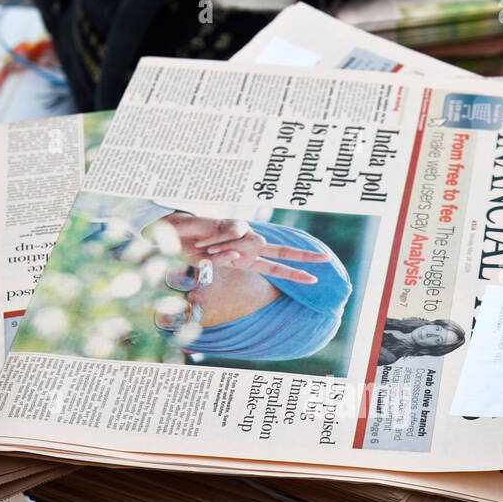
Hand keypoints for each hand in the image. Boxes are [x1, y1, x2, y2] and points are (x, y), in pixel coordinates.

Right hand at [190, 220, 329, 284]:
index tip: (315, 279)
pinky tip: (206, 241)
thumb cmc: (192, 251)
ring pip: (254, 243)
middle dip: (304, 256)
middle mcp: (250, 246)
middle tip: (326, 260)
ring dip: (230, 250)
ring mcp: (244, 233)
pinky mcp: (234, 222)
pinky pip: (236, 233)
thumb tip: (242, 251)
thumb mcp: (210, 262)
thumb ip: (227, 259)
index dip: (295, 273)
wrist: (176, 233)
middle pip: (282, 251)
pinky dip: (220, 240)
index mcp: (248, 261)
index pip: (276, 268)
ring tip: (206, 249)